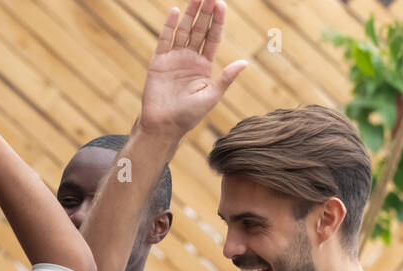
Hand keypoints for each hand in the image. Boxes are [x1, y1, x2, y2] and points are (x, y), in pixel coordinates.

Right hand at [141, 0, 245, 136]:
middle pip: (199, 29)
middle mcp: (190, 59)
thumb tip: (244, 63)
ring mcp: (174, 58)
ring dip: (189, 14)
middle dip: (205, 12)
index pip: (213, 38)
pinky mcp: (159, 62)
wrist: (163, 126)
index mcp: (204, 66)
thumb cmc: (189, 116)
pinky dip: (169, 26)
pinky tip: (175, 12)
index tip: (221, 4)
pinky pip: (165, 40)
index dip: (217, 21)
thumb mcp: (211, 97)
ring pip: (183, 31)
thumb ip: (225, 78)